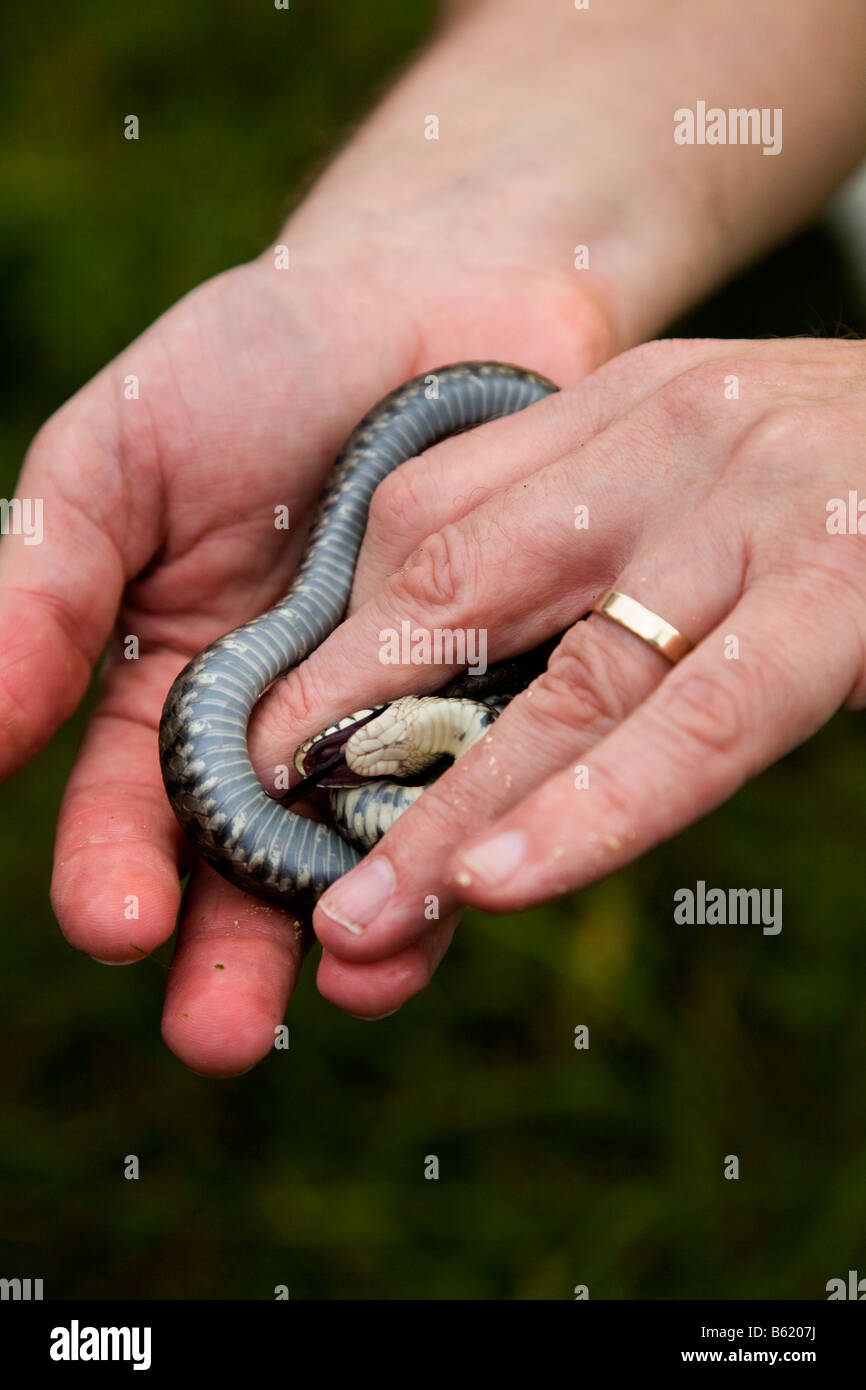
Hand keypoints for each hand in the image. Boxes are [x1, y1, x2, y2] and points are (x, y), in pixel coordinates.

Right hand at [0, 241, 603, 1073]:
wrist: (434, 295)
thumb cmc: (255, 362)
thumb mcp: (117, 453)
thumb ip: (43, 581)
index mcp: (170, 683)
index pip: (127, 808)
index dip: (113, 867)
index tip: (114, 921)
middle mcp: (281, 731)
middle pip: (240, 870)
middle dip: (225, 955)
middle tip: (216, 1039)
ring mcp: (396, 724)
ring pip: (365, 860)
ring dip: (348, 935)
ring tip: (348, 993)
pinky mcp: (503, 703)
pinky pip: (485, 794)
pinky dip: (470, 848)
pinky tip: (462, 895)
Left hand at [253, 337, 865, 1012]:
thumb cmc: (854, 471)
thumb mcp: (707, 469)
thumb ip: (598, 541)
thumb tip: (474, 682)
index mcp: (619, 409)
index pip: (424, 520)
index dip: (338, 643)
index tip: (272, 746)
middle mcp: (671, 436)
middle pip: (456, 592)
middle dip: (349, 727)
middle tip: (255, 837)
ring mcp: (760, 506)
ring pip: (564, 677)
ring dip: (448, 811)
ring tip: (358, 919)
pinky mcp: (847, 586)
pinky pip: (700, 717)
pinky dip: (597, 809)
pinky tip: (501, 884)